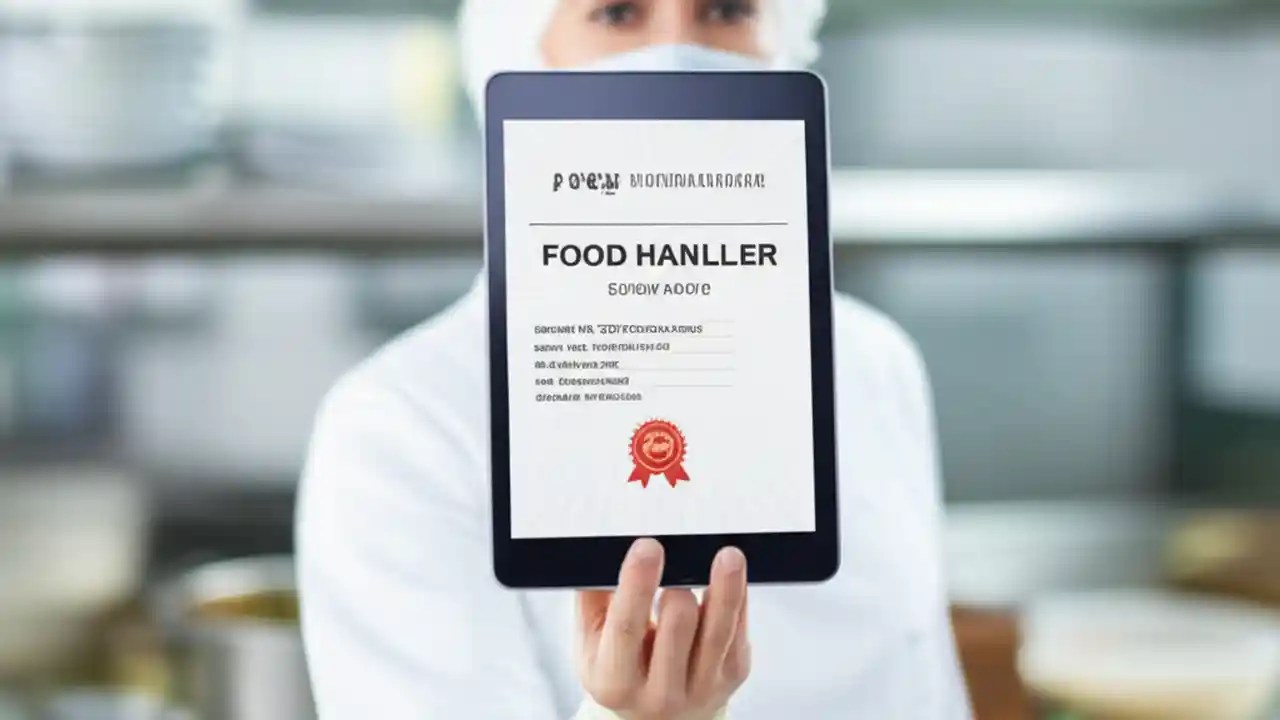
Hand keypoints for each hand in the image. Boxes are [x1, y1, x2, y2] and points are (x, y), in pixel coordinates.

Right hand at [578, 538, 749, 719]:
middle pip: (677, 626)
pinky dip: (737, 597)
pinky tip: (731, 576)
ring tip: (728, 557)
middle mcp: (659, 694)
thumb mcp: (593, 642)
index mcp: (615, 682)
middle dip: (679, 586)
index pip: (626, 628)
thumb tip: (598, 555)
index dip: (637, 585)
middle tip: (678, 556)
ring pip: (718, 629)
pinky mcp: (732, 675)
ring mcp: (701, 687)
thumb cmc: (622, 667)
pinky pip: (739, 628)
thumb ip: (592, 599)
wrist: (658, 714)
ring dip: (725, 587)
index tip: (647, 546)